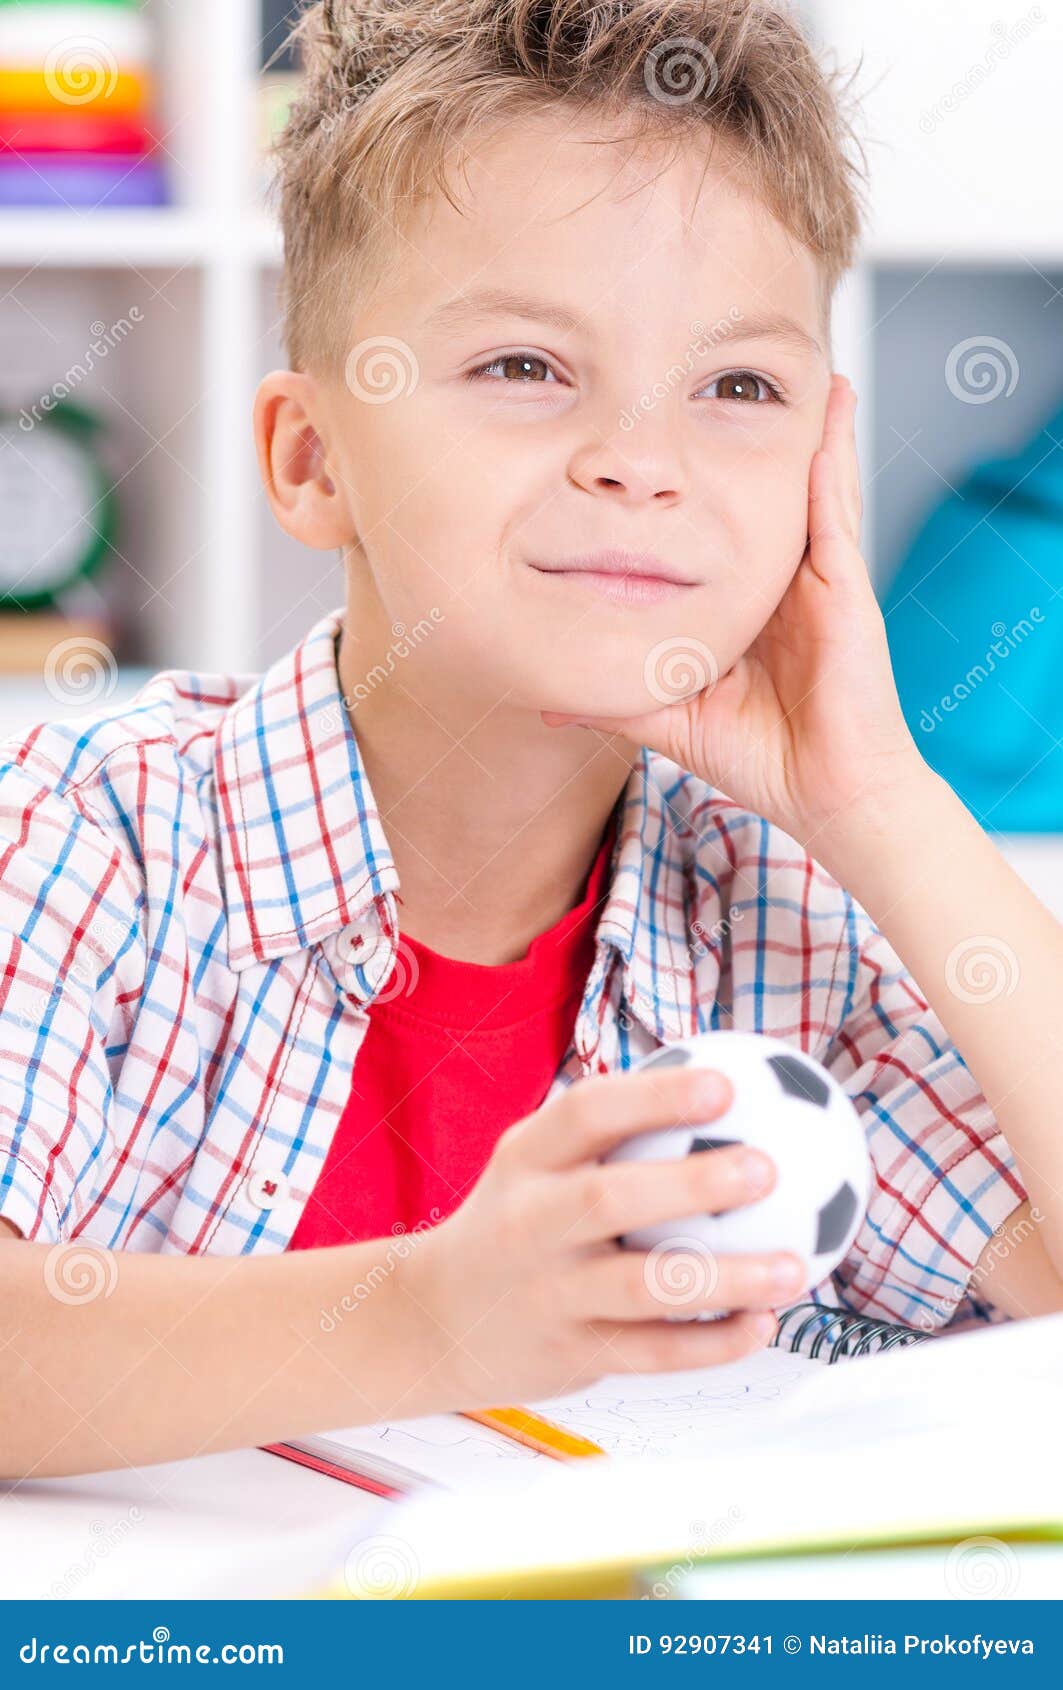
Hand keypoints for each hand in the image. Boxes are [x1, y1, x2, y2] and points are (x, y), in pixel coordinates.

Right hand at [400, 1065, 806, 1409]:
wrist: (434, 1318)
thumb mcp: (535, 1163)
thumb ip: (608, 1127)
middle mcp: (530, 1222)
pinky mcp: (570, 1355)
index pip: (586, 1113)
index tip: (725, 1085)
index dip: (655, 1096)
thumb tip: (724, 1075)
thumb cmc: (518, 1220)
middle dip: (692, 1184)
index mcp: (526, 1160)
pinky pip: (653, 1353)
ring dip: (727, 1279)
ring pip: (643, 1288)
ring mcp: (548, 1292)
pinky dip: (714, 1343)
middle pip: (610, 1198)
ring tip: (796, 1268)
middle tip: (769, 1170)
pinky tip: (764, 1325)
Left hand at [543, 376, 925, 865]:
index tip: (663, 449)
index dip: (697, 492)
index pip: (715, 535)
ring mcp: (817, 581)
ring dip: (804, 428)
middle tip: (725, 373)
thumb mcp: (672, 718)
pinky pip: (835, 510)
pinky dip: (833, 457)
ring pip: (806, 488)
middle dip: (750, 440)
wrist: (832, 796)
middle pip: (761, 496)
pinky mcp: (845, 586)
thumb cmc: (765, 760)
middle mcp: (780, 585)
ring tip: (798, 366)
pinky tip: (830, 410)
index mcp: (744, 609)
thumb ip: (618, 699)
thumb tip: (548, 702)